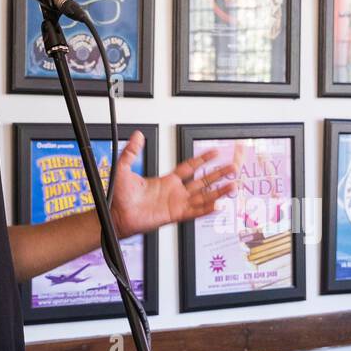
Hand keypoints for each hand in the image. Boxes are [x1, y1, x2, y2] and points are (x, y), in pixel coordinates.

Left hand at [108, 130, 236, 238]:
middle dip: (218, 174)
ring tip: (233, 185)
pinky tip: (218, 205)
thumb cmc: (119, 197)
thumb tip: (137, 135)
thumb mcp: (125, 168)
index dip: (203, 159)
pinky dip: (207, 209)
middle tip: (233, 167)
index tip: (215, 152)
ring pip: (204, 196)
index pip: (190, 167)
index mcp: (167, 181)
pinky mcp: (175, 215)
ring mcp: (177, 204)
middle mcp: (175, 192)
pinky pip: (195, 211)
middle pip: (203, 181)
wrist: (116, 215)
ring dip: (219, 191)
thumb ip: (132, 152)